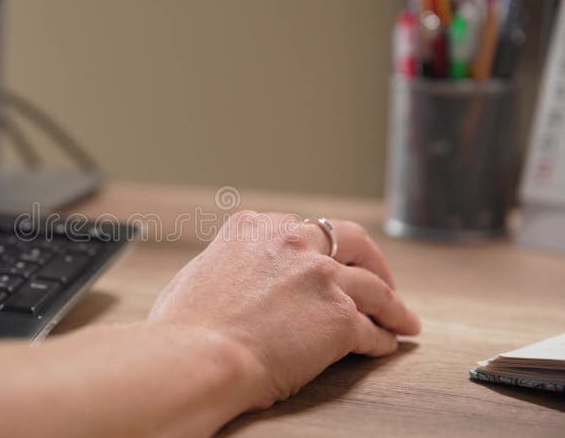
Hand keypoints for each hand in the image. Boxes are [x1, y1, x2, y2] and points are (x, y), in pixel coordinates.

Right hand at [148, 211, 420, 408]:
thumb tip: (229, 277)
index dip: (318, 247)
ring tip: (401, 318)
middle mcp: (291, 243)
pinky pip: (372, 328)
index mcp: (253, 229)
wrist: (199, 357)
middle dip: (371, 258)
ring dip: (392, 304)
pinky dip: (383, 338)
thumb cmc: (184, 328)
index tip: (326, 259)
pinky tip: (386, 344)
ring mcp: (319, 277)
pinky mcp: (338, 316)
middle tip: (380, 276)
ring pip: (373, 286)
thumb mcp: (198, 274)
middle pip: (350, 239)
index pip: (300, 228)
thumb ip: (225, 264)